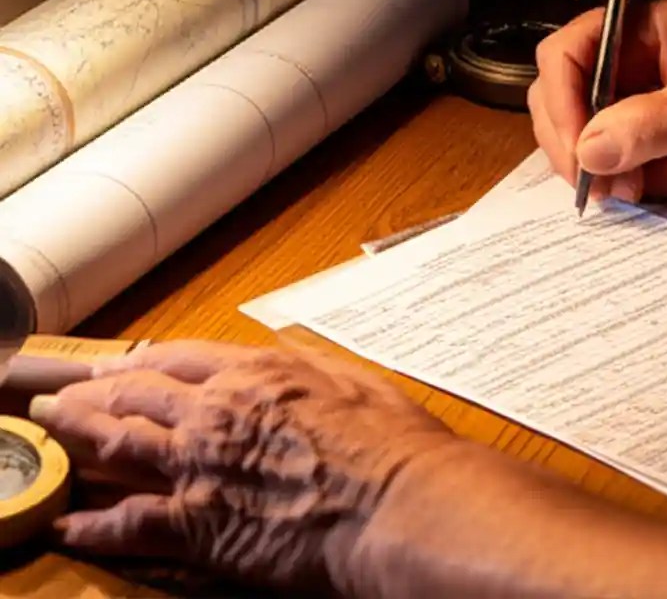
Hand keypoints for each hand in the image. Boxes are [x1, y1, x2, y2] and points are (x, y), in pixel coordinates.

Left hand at [29, 340, 456, 595]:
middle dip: (95, 394)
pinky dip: (92, 526)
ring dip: (77, 437)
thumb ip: (312, 367)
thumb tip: (289, 357)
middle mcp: (216, 412)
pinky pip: (125, 523)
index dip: (145, 361)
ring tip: (52, 433)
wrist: (395, 503)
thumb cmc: (393, 447)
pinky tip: (69, 526)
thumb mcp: (358, 382)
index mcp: (257, 375)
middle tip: (69, 397)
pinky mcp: (195, 523)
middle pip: (136, 394)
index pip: (181, 358)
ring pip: (117, 444)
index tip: (124, 365)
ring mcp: (198, 466)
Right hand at [527, 0, 666, 202]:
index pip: (565, 57)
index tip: (581, 148)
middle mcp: (632, 66)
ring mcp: (644, 107)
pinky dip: (647, 185)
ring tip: (652, 185)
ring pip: (592, 146)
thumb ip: (647, 126)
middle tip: (603, 185)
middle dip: (581, 148)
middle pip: (565, 104)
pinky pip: (626, 171)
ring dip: (617, 174)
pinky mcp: (661, 144)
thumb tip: (589, 151)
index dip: (562, 103)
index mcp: (637, 30)